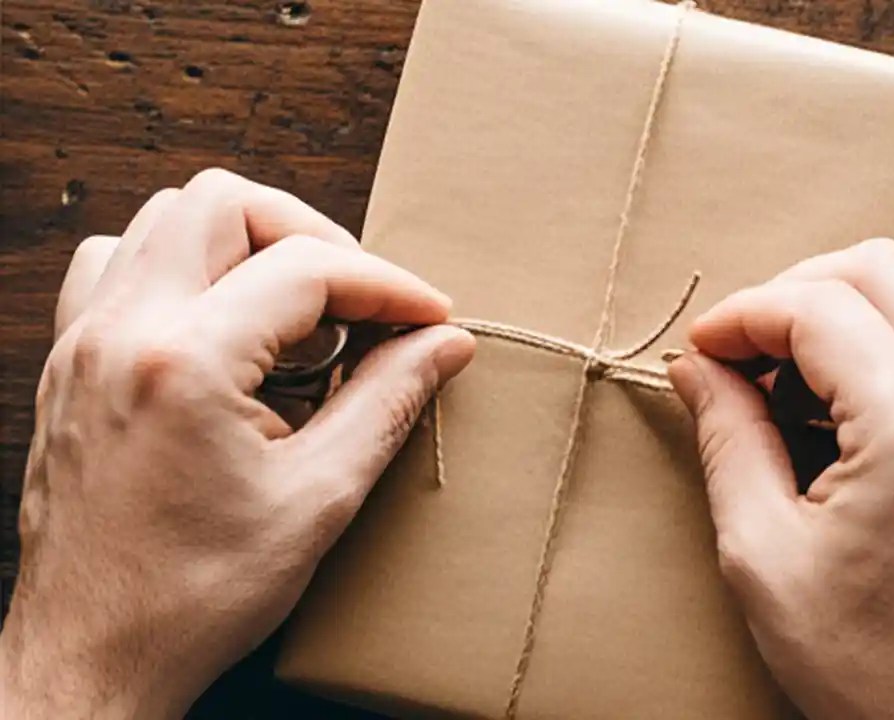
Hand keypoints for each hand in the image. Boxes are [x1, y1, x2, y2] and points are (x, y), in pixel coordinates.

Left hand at [0, 169, 474, 718]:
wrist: (91, 656)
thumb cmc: (196, 595)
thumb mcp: (319, 499)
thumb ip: (387, 402)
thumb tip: (443, 344)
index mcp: (184, 362)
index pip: (306, 267)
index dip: (387, 285)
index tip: (431, 318)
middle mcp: (121, 331)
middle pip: (222, 202)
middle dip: (311, 236)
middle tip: (361, 300)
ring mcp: (82, 343)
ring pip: (163, 219)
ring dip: (244, 243)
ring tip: (296, 312)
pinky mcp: (69, 364)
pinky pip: (116, 265)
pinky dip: (180, 268)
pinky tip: (221, 325)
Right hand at [668, 239, 893, 719]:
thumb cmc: (872, 670)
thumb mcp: (764, 556)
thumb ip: (727, 438)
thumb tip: (696, 368)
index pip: (818, 306)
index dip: (742, 314)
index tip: (702, 350)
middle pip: (882, 269)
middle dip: (795, 290)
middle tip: (743, 350)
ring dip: (844, 313)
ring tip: (788, 382)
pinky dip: (889, 346)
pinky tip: (844, 408)